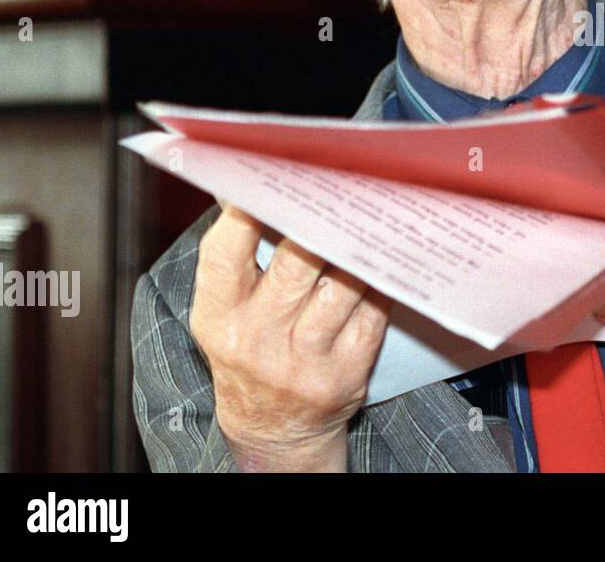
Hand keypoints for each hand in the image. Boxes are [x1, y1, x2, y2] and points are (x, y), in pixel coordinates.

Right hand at [188, 204, 391, 471]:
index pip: (226, 253)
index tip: (271, 177)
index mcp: (219, 317)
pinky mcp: (347, 370)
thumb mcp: (225, 313)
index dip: (247, 211)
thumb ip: (237, 260)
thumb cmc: (249, 352)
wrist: (275, 427)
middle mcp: (259, 339)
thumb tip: (261, 189)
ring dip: (358, 245)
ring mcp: (305, 358)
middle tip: (338, 185)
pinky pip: (373, 309)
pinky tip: (384, 257)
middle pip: (298, 260)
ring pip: (344, 282)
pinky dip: (380, 279)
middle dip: (321, 219)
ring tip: (368, 214)